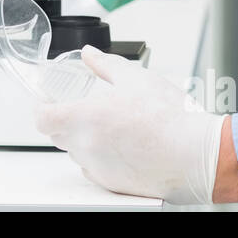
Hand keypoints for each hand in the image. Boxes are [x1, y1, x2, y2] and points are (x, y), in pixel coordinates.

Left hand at [34, 44, 222, 203]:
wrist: (196, 155)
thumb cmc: (171, 120)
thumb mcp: (136, 78)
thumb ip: (105, 65)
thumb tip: (89, 54)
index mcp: (86, 117)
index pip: (42, 118)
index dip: (42, 107)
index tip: (48, 101)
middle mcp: (86, 146)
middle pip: (57, 134)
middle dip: (65, 119)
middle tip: (85, 108)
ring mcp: (97, 167)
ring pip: (76, 151)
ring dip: (84, 138)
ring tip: (112, 126)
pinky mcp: (111, 183)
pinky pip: (93, 168)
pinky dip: (99, 156)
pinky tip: (122, 146)